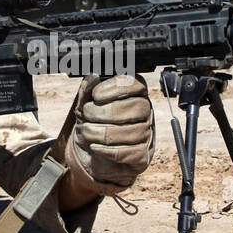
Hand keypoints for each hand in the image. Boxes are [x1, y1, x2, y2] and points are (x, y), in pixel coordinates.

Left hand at [64, 74, 154, 196]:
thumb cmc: (93, 122)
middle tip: (86, 115)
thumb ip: (87, 90)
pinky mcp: (142, 156)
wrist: (92, 152)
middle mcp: (145, 112)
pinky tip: (95, 146)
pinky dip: (105, 150)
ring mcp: (147, 134)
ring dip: (100, 133)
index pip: (135, 84)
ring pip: (128, 131)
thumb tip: (93, 77)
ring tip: (87, 132)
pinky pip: (126, 152)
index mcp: (135, 94)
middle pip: (133, 108)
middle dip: (102, 112)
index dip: (114, 88)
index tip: (96, 96)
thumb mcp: (85, 104)